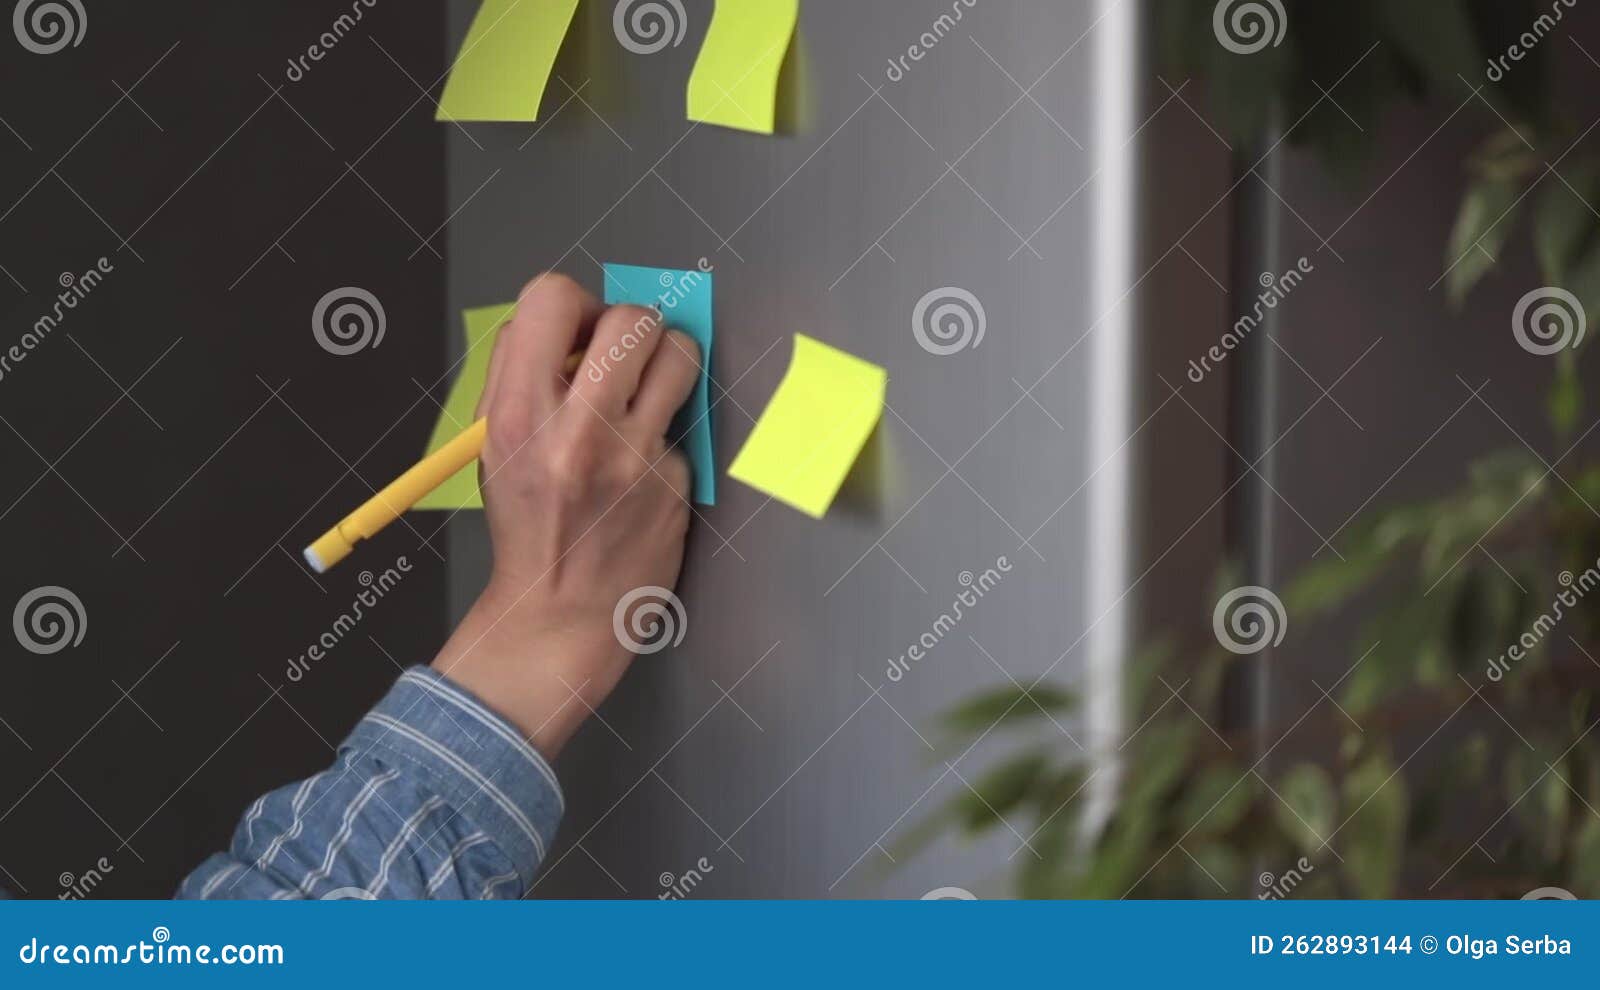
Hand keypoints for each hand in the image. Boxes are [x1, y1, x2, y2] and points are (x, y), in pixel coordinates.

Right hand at [431, 273, 699, 758]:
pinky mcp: (676, 481)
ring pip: (678, 353)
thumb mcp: (493, 444)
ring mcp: (635, 456)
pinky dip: (666, 433)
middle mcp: (580, 429)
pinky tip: (643, 465)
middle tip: (619, 360)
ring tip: (645, 392)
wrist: (560, 612)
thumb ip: (518, 374)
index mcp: (519, 412)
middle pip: (630, 318)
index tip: (577, 331)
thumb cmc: (527, 523)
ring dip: (665, 360)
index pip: (552, 297)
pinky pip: (684, 422)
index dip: (571, 304)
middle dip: (628, 329)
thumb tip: (566, 323)